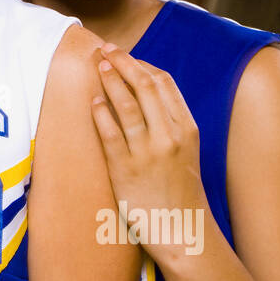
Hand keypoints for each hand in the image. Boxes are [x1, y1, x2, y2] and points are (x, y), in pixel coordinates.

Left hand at [90, 43, 210, 267]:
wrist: (182, 230)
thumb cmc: (179, 187)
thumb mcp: (186, 149)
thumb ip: (170, 120)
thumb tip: (145, 88)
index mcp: (187, 128)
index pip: (164, 83)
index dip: (142, 64)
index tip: (125, 54)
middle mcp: (169, 137)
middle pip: (144, 86)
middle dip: (123, 63)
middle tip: (104, 50)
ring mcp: (147, 153)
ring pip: (126, 105)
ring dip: (110, 81)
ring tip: (98, 67)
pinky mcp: (126, 170)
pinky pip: (109, 134)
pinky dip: (100, 113)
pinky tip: (92, 101)